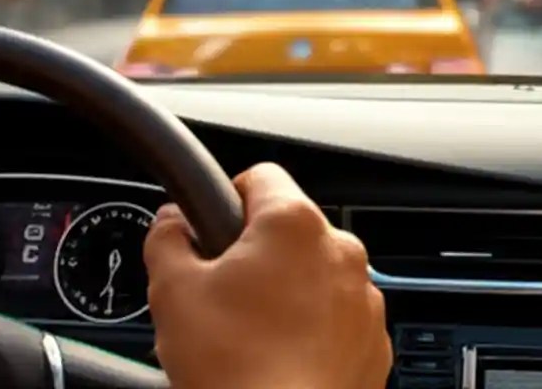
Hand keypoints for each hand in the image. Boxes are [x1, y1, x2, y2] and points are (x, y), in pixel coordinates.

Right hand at [144, 163, 390, 388]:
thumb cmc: (233, 366)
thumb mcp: (172, 292)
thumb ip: (167, 240)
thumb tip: (171, 223)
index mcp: (293, 223)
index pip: (259, 175)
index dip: (226, 198)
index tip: (210, 230)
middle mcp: (340, 251)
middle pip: (289, 229)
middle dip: (255, 253)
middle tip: (220, 293)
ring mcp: (364, 298)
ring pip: (315, 275)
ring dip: (287, 291)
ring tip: (249, 334)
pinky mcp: (374, 341)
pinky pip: (338, 318)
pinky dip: (313, 329)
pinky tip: (280, 358)